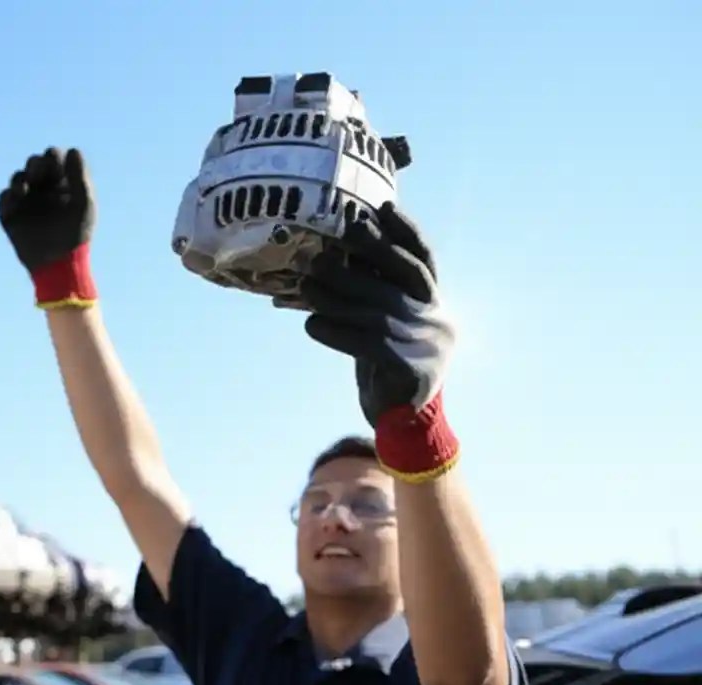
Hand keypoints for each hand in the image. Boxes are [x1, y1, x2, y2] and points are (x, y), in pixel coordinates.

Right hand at [0, 147, 97, 308]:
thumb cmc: (76, 235)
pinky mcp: (11, 217)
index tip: (54, 166)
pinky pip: (3, 199)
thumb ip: (79, 176)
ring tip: (24, 189)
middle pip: (34, 164)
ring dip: (19, 179)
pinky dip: (7, 198)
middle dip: (35, 165)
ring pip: (17, 179)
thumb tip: (72, 149)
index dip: (52, 157)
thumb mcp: (83, 203)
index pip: (54, 158)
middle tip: (37, 173)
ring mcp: (26, 203)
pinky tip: (14, 202)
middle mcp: (43, 190)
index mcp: (62, 184)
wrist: (59, 266)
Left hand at [300, 203, 458, 480]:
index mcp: (433, 303)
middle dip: (367, 252)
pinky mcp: (407, 370)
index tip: (382, 207)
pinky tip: (309, 324)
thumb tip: (335, 252)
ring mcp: (424, 344)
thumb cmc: (386, 362)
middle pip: (399, 275)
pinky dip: (332, 331)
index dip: (405, 231)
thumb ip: (373, 291)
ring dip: (334, 294)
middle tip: (334, 239)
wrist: (404, 422)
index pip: (423, 259)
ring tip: (304, 283)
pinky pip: (363, 343)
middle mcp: (434, 319)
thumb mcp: (385, 321)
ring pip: (374, 309)